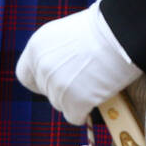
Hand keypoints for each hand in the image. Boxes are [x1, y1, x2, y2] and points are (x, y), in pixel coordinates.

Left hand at [15, 0, 141, 125]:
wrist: (120, 33)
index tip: (54, 81)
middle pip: (46, 92)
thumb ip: (55, 52)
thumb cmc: (100, 29)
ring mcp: (56, 84)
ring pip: (60, 104)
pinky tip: (96, 98)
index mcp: (36, 46)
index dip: (39, 81)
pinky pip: (74, 116)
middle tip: (83, 81)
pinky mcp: (73, 101)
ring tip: (93, 83)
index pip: (25, 75)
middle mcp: (41, 66)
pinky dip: (84, 112)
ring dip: (75, 99)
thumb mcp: (65, 34)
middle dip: (63, 89)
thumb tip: (60, 69)